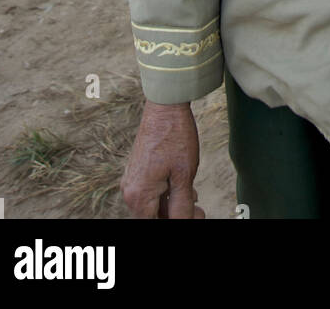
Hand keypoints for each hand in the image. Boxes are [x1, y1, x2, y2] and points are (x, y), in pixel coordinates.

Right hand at [121, 100, 205, 218]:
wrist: (165, 104)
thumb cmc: (175, 137)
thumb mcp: (184, 176)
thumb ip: (182, 207)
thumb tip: (185, 222)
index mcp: (139, 196)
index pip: (156, 225)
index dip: (178, 222)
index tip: (197, 214)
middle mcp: (130, 191)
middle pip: (154, 216)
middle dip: (176, 215)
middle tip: (199, 209)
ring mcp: (132, 180)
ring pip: (153, 204)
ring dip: (173, 204)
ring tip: (194, 195)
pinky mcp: (137, 170)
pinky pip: (150, 191)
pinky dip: (167, 193)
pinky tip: (183, 186)